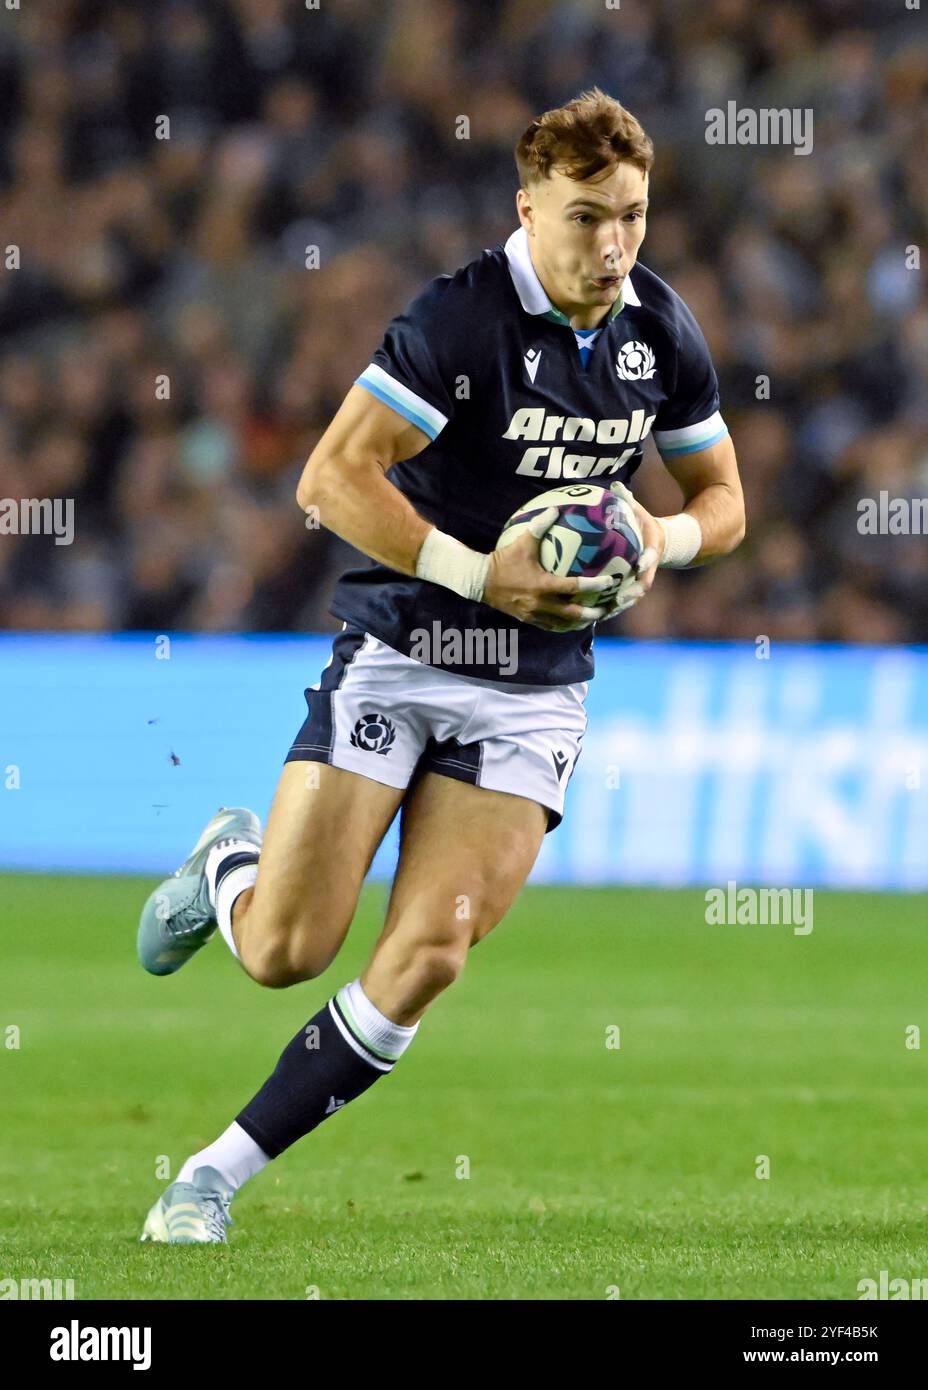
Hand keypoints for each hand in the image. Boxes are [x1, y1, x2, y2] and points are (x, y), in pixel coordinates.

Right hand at [485, 507, 613, 631]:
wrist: (480, 581)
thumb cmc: (503, 561)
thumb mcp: (522, 542)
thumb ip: (540, 526)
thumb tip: (555, 509)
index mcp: (542, 585)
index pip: (574, 587)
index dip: (594, 585)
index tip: (610, 582)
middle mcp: (541, 603)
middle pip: (572, 614)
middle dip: (591, 613)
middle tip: (605, 609)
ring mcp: (534, 614)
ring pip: (562, 624)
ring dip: (578, 622)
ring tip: (592, 618)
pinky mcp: (528, 618)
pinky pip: (549, 626)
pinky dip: (562, 625)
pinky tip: (570, 623)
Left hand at [590, 481, 664, 619]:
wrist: (662, 544)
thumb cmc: (645, 525)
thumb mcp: (640, 511)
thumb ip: (629, 500)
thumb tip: (616, 484)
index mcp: (651, 553)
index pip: (650, 559)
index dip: (646, 563)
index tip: (638, 566)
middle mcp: (646, 571)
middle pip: (640, 588)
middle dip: (629, 596)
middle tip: (615, 602)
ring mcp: (639, 582)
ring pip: (629, 599)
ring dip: (616, 608)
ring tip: (599, 615)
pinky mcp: (630, 588)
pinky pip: (618, 600)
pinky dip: (606, 606)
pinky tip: (589, 612)